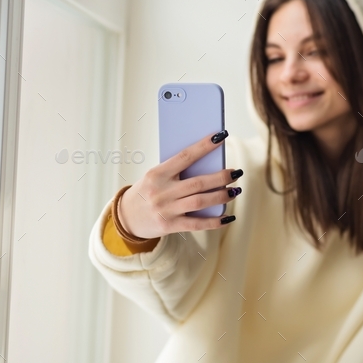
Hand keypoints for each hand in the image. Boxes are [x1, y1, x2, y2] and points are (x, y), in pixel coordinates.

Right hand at [118, 131, 241, 240]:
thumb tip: (209, 166)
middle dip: (221, 177)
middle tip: (236, 172)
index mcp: (157, 174)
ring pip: (200, 202)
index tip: (221, 137)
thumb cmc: (146, 191)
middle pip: (198, 183)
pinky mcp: (170, 226)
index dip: (204, 146)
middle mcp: (162, 191)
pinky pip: (197, 224)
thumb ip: (176, 171)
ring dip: (221, 196)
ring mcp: (166, 210)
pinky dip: (215, 221)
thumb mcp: (155, 177)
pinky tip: (228, 217)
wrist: (126, 217)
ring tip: (234, 190)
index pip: (185, 156)